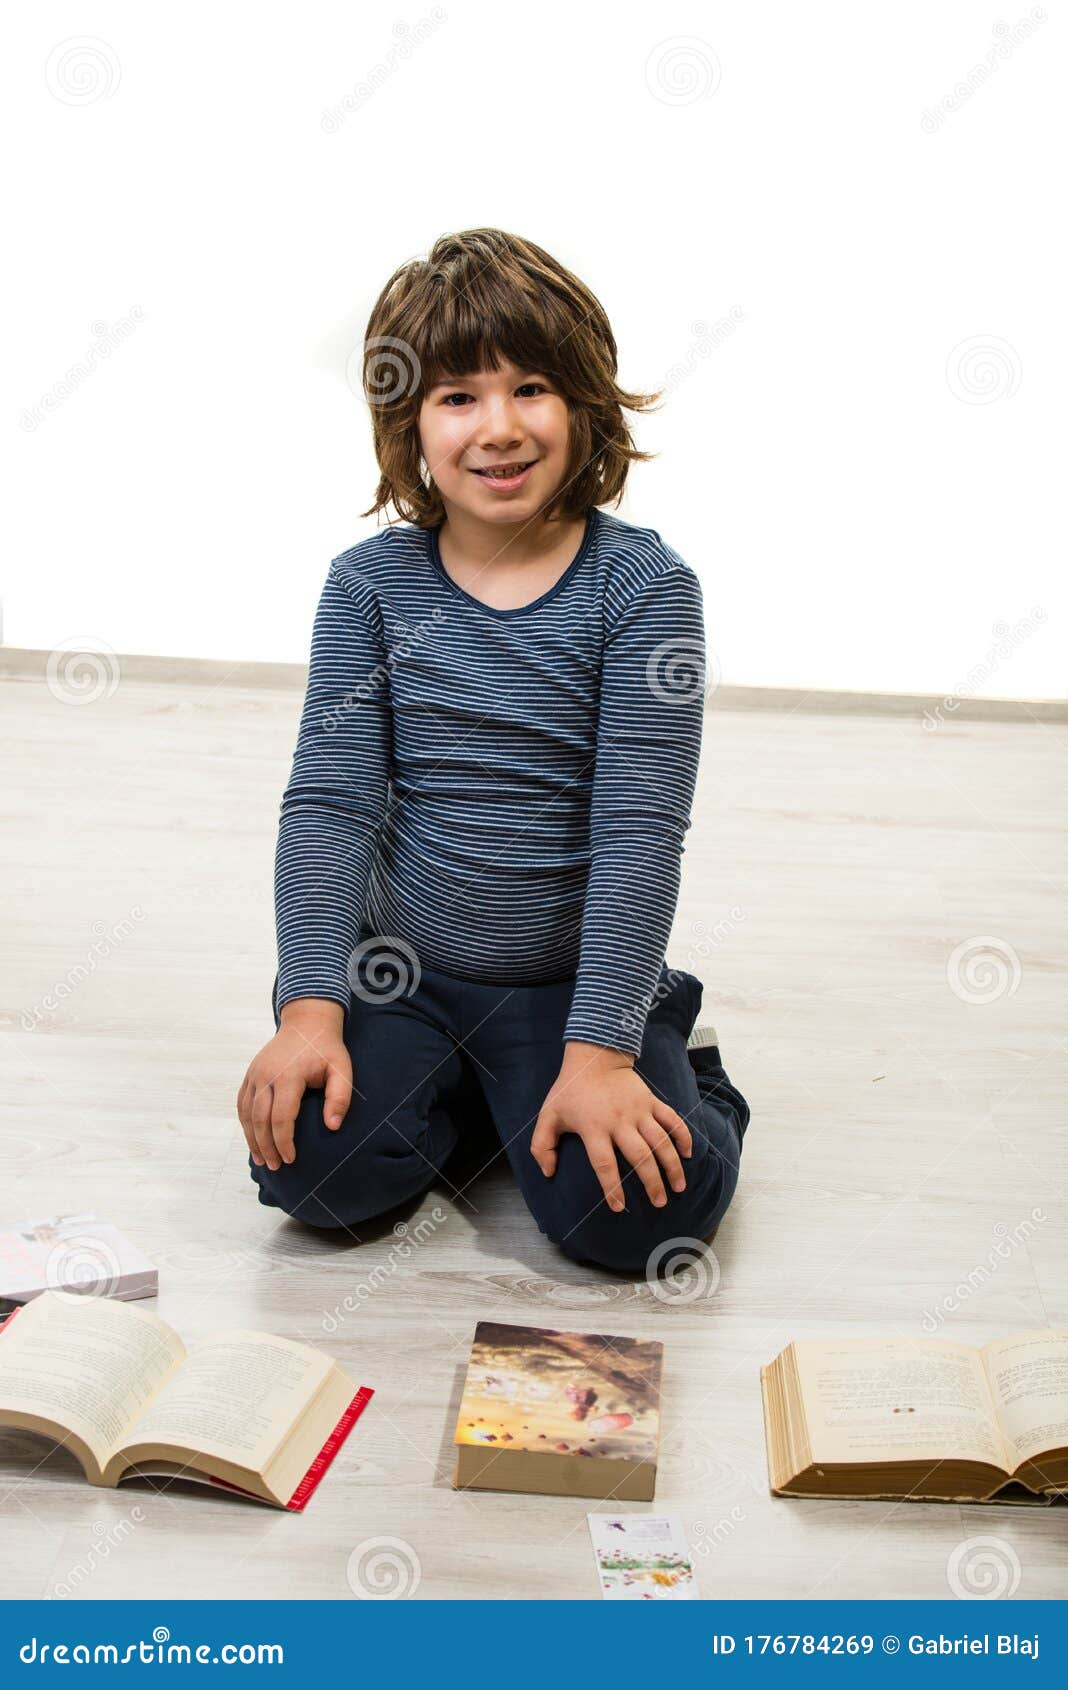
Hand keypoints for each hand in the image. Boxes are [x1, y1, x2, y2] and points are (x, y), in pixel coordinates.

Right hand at [236, 999, 351, 1170]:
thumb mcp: (342, 1069)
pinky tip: (253, 1139)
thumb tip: (332, 1127)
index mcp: (288, 1075)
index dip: (284, 1142)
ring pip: (246, 1114)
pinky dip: (245, 1124)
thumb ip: (340, 1097)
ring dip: (252, 1139)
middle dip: (266, 1146)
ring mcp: (254, 1074)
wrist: (306, 1022)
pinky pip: (242, 1104)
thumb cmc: (326, 1049)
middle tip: (275, 1166)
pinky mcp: (250, 1074)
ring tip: (262, 1159)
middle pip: (260, 1119)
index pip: (281, 1117)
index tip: (291, 1159)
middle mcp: (266, 1075)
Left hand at [530, 1042, 692, 1212]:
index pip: (604, 1164)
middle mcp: (619, 1121)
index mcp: (594, 1128)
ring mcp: (639, 1110)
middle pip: (640, 1157)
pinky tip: (688, 1154)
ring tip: (679, 1187)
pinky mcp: (651, 1101)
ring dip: (672, 1165)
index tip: (620, 1208)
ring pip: (661, 1141)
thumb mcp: (548, 1116)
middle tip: (660, 1203)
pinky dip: (683, 1136)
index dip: (613, 1188)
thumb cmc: (569, 1091)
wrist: (594, 1057)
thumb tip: (548, 1173)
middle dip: (653, 1182)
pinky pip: (672, 1120)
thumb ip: (542, 1146)